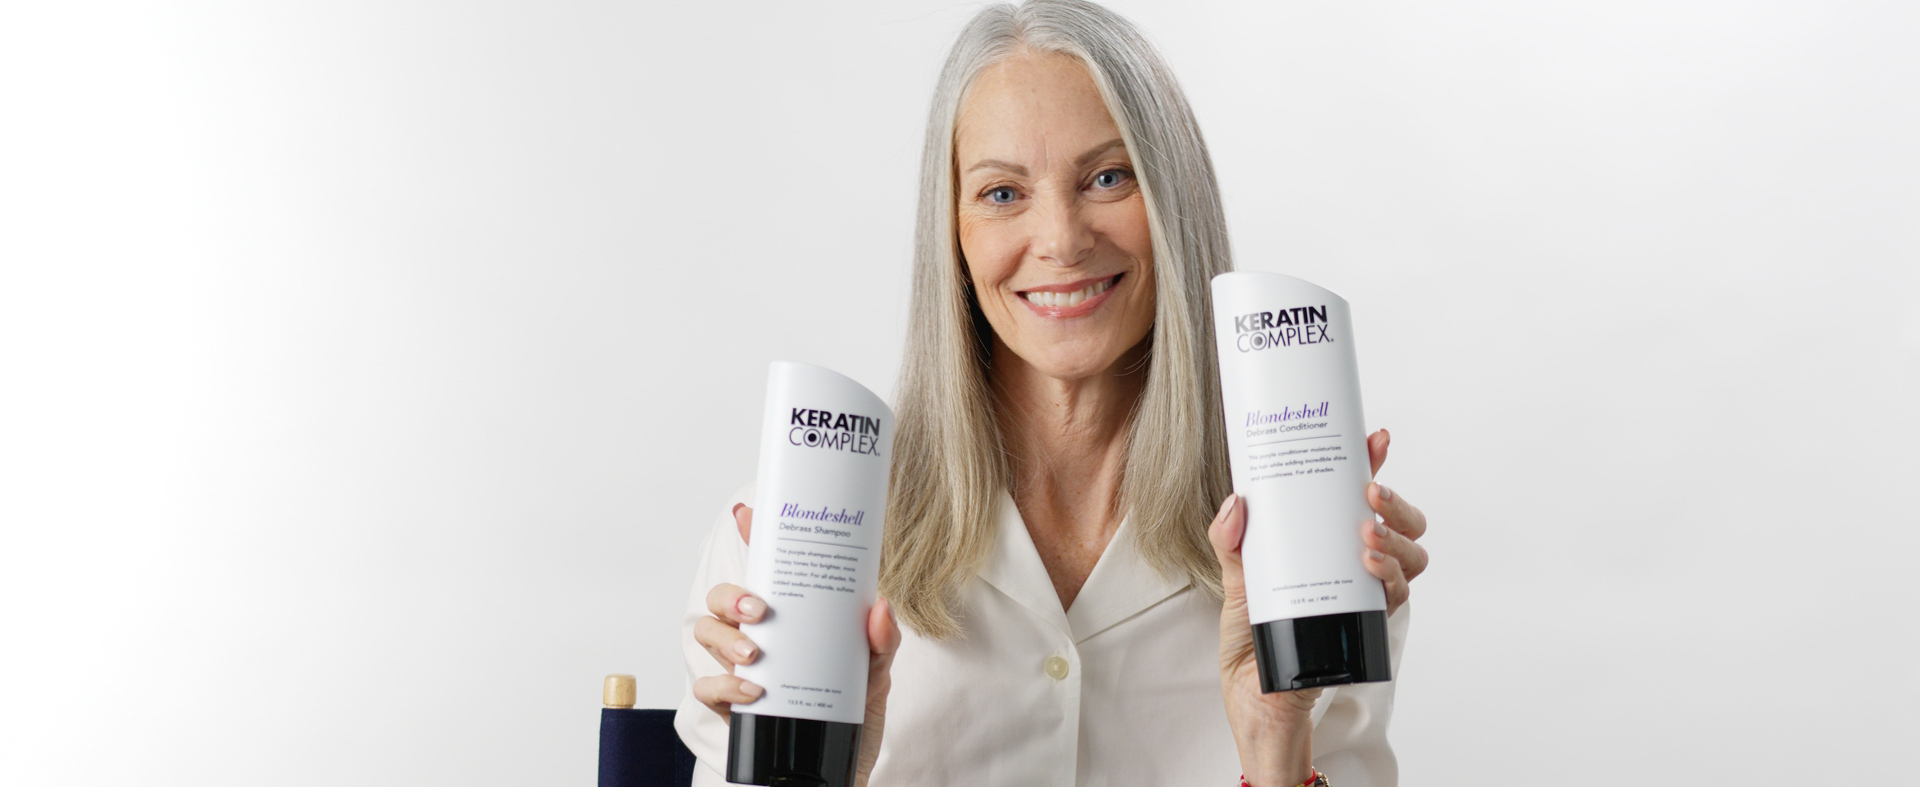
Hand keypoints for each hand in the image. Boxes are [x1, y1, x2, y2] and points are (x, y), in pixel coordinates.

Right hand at [688, 504, 901, 785]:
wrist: (839, 774)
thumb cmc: (853, 718)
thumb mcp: (875, 676)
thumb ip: (882, 642)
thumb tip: (880, 608)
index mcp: (791, 619)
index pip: (766, 570)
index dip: (752, 537)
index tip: (747, 512)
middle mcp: (760, 639)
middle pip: (723, 599)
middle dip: (733, 594)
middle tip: (760, 609)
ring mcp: (741, 672)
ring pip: (706, 634)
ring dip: (725, 638)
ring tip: (755, 653)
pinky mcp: (732, 708)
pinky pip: (707, 687)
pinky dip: (724, 685)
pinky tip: (752, 691)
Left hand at [1207, 428, 1430, 786]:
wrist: (1255, 702)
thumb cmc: (1250, 642)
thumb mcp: (1234, 585)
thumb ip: (1231, 544)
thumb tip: (1237, 502)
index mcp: (1328, 545)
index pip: (1359, 498)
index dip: (1373, 464)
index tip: (1375, 438)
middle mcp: (1356, 566)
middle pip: (1403, 524)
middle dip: (1395, 502)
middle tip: (1370, 493)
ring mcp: (1366, 596)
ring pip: (1412, 557)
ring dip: (1395, 539)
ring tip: (1367, 535)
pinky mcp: (1367, 627)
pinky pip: (1394, 597)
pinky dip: (1388, 578)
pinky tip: (1369, 567)